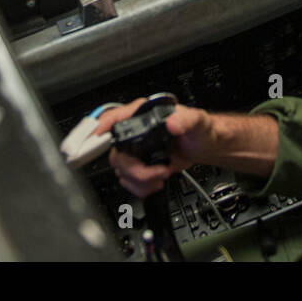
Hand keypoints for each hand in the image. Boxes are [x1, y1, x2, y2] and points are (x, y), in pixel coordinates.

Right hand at [95, 98, 214, 198]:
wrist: (203, 147)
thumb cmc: (200, 129)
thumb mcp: (197, 122)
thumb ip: (187, 120)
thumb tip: (173, 123)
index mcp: (145, 114)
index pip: (116, 116)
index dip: (103, 126)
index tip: (98, 137)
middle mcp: (137, 130)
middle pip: (117, 152)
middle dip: (135, 169)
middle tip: (157, 172)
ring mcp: (136, 149)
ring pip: (121, 170)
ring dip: (140, 180)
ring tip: (161, 176)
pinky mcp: (139, 164)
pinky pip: (128, 180)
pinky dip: (141, 187)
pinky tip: (155, 182)